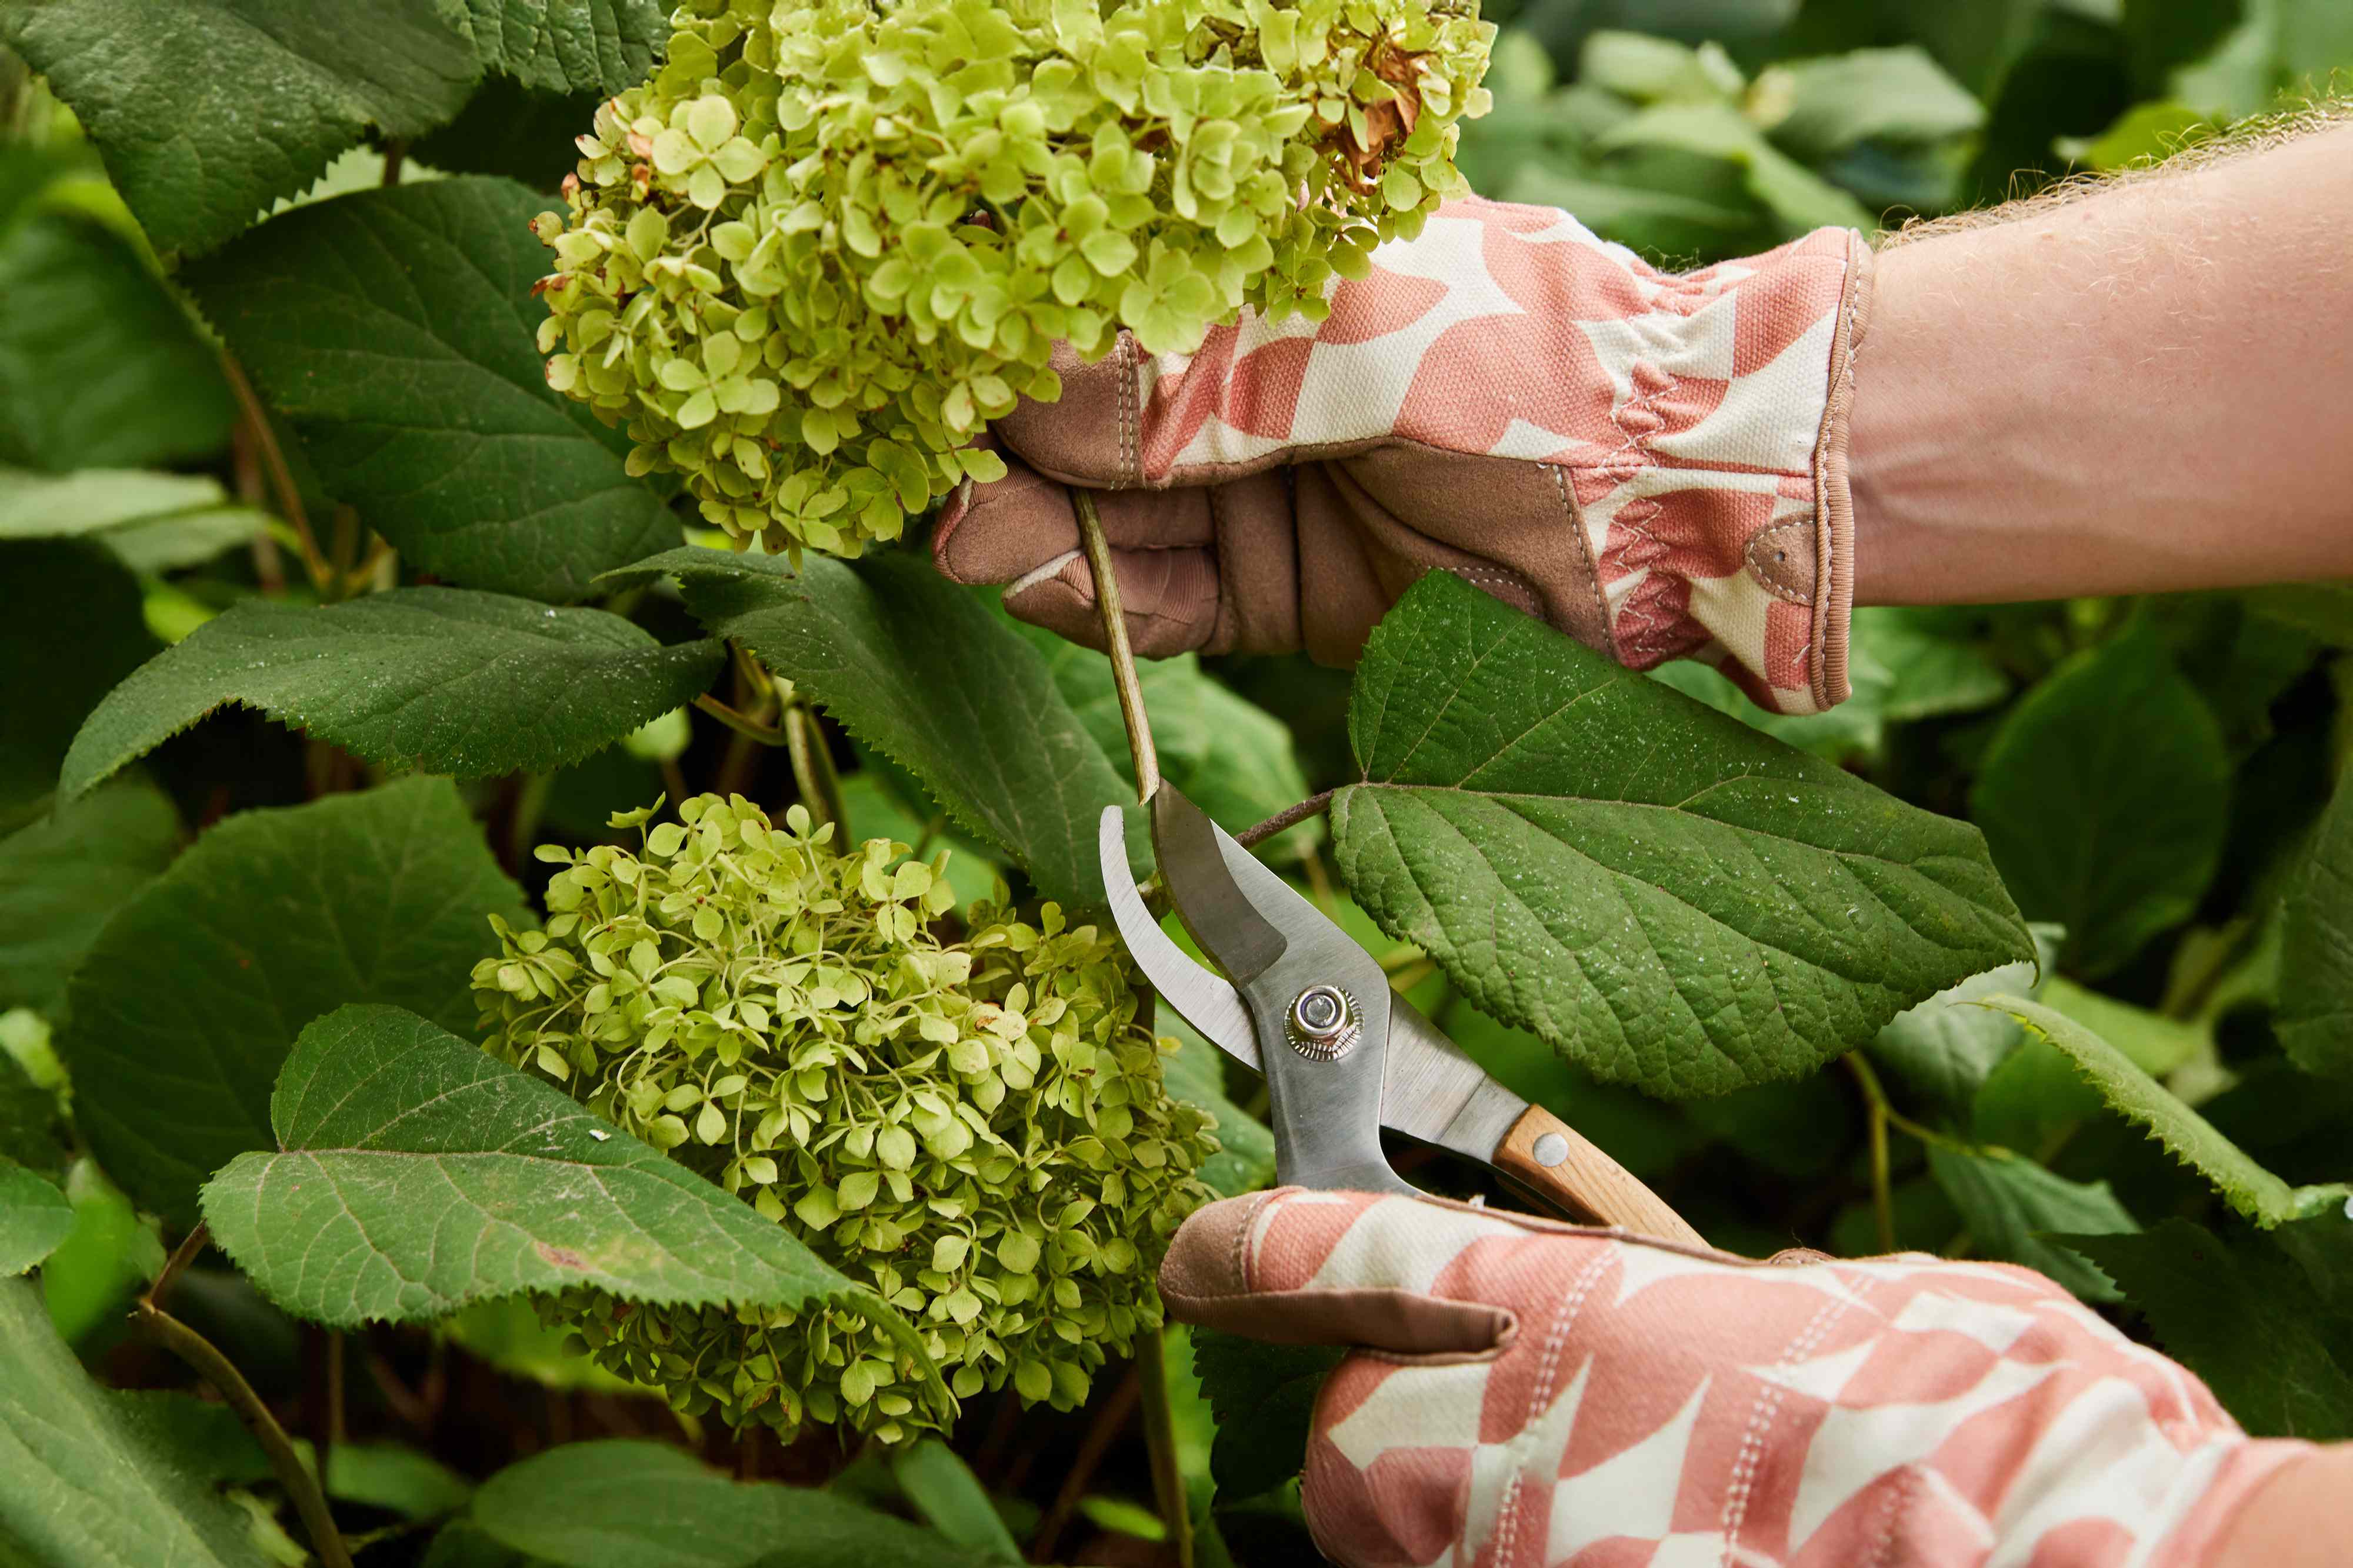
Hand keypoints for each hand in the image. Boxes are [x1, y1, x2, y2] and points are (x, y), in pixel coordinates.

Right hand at [933, 197, 1871, 714]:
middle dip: (1011, 462)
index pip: (1100, 322)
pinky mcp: (1283, 592)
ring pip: (1111, 524)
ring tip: (984, 550)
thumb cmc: (1525, 365)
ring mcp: (1259, 492)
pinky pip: (1169, 604)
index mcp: (1258, 289)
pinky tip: (1056, 590)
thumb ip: (1189, 385)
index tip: (936, 389)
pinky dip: (1111, 605)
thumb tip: (1025, 394)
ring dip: (1043, 541)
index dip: (1013, 358)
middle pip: (1087, 432)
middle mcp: (1245, 392)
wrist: (1670, 496)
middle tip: (944, 496)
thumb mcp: (1342, 351)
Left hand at [1159, 1187, 2317, 1567]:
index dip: (1244, 1256)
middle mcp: (1532, 1444)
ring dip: (1470, 1528)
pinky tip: (1650, 1554)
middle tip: (1475, 1431)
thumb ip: (1720, 1297)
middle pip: (1352, 1442)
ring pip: (1416, 1547)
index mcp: (1587, 1310)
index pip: (1338, 1257)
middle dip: (1384, 1433)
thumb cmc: (2008, 1423)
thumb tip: (1694, 1302)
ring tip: (1600, 1515)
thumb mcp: (1857, 1302)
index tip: (1187, 1258)